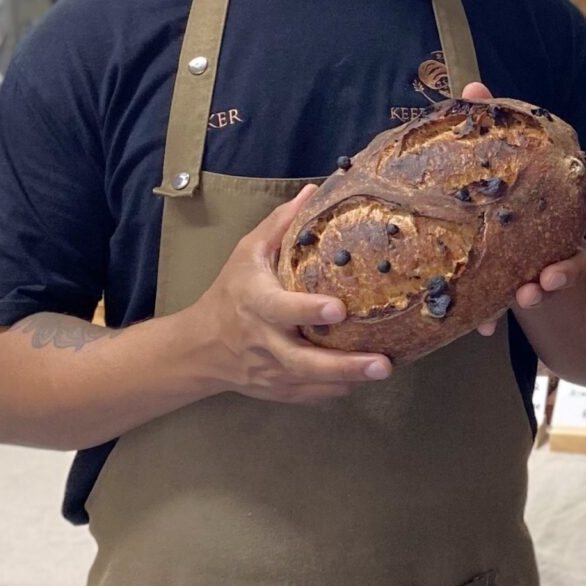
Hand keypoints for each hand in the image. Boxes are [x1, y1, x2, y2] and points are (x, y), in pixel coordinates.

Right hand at [186, 185, 391, 402]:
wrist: (201, 347)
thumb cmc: (230, 292)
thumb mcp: (247, 253)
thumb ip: (279, 225)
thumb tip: (312, 191)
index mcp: (255, 302)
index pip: (282, 309)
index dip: (308, 311)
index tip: (340, 309)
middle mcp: (263, 341)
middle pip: (303, 360)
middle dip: (344, 364)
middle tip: (382, 363)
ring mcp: (270, 371)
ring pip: (311, 381)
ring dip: (349, 379)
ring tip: (384, 370)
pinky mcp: (277, 389)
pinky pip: (311, 394)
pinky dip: (336, 389)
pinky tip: (362, 380)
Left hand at [459, 80, 585, 337]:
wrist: (459, 219)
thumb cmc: (486, 175)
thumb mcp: (483, 147)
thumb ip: (485, 118)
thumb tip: (474, 87)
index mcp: (557, 198)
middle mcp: (557, 231)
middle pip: (578, 250)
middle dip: (569, 266)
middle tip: (550, 276)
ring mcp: (539, 259)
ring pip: (553, 279)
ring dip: (543, 290)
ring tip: (525, 296)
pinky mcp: (513, 283)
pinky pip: (512, 301)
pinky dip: (499, 314)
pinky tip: (483, 325)